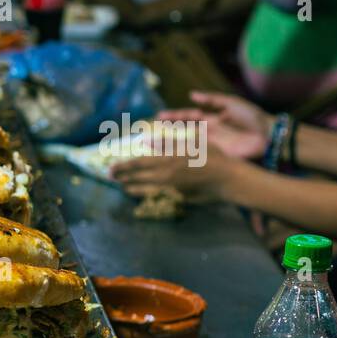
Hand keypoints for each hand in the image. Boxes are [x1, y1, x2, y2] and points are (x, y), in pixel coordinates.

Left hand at [109, 141, 240, 198]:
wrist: (227, 179)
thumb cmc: (212, 156)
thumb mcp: (191, 142)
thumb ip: (168, 143)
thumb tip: (147, 141)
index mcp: (168, 159)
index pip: (139, 163)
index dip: (123, 166)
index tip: (111, 167)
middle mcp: (165, 175)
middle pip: (138, 177)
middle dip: (122, 177)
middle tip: (109, 177)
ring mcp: (170, 188)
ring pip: (145, 188)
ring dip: (131, 187)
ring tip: (121, 186)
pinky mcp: (177, 196)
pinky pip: (157, 195)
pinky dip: (145, 193)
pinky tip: (139, 192)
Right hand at [157, 91, 272, 161]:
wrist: (268, 136)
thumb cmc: (251, 117)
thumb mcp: (232, 103)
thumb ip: (212, 100)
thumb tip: (191, 95)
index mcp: (210, 119)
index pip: (188, 116)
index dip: (174, 116)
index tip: (159, 117)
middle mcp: (207, 133)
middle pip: (183, 132)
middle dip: (167, 132)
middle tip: (150, 133)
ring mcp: (210, 145)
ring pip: (187, 145)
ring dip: (172, 146)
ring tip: (156, 146)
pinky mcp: (216, 156)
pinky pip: (198, 157)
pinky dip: (186, 158)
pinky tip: (173, 158)